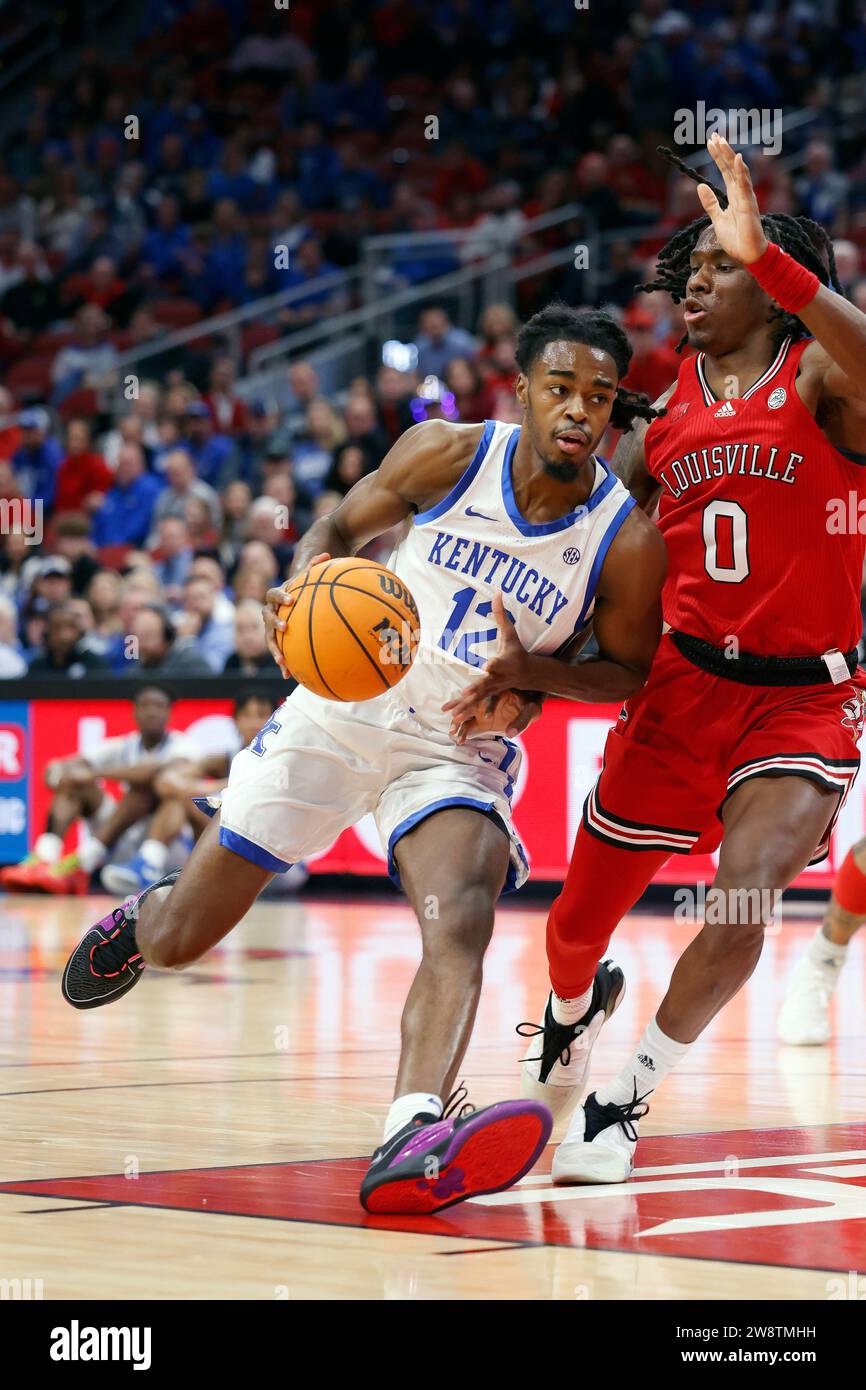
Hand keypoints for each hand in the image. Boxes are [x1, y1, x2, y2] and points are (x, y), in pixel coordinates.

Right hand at [263, 552, 330, 678]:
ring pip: (269, 639)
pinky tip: (289, 676)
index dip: (282, 597)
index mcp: (276, 597)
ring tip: (282, 661)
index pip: (275, 595)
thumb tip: (327, 555)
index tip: (292, 600)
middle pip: (267, 617)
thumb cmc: (300, 589)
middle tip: (285, 628)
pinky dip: (283, 663)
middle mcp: (269, 612)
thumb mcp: (306, 579)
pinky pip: (278, 651)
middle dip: (275, 624)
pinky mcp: (274, 640)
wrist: (287, 601)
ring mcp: (269, 627)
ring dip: (275, 649)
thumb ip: (314, 567)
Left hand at [442, 590, 532, 724]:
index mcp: (503, 663)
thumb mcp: (510, 632)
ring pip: (477, 699)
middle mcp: (497, 678)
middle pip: (485, 684)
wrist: (529, 673)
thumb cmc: (516, 651)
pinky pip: (474, 703)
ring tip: (453, 715)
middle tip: (466, 695)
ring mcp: (492, 689)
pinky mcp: (487, 695)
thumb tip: (496, 592)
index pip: (498, 664)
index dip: (493, 665)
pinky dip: (463, 709)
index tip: (488, 666)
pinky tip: (451, 716)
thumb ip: (501, 614)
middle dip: (476, 690)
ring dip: (465, 707)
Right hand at [449, 689, 541, 744]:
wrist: (531, 699)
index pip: (492, 697)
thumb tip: (510, 734)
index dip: (488, 706)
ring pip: (466, 713)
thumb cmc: (532, 701)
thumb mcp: (532, 709)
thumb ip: (522, 720)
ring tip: (452, 732)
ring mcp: (483, 708)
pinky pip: (469, 724)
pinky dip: (464, 731)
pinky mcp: (482, 719)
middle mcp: (488, 697)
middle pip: (471, 702)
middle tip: (455, 718)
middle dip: (462, 710)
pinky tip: (459, 740)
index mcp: (500, 690)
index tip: (487, 718)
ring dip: (458, 721)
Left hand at [696, 133, 767, 264]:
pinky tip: (737, 158)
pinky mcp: (748, 205)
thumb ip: (710, 203)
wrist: (747, 254)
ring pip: (738, 171)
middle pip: (730, 167)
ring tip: (722, 141)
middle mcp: (741, 192)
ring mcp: (746, 197)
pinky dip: (741, 172)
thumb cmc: (735, 238)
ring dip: (730, 156)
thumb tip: (700, 186)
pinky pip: (745, 186)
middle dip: (723, 151)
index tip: (711, 142)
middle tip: (714, 135)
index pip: (725, 171)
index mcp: (734, 195)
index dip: (718, 157)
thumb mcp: (717, 218)